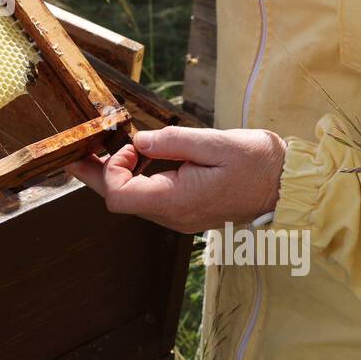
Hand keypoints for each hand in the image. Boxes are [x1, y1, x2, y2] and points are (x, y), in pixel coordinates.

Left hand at [69, 127, 286, 232]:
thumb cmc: (257, 162)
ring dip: (116, 175)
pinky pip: (150, 198)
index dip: (112, 168)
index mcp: (177, 201)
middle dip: (95, 175)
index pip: (119, 195)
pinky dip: (136, 178)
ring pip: (133, 200)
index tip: (129, 144)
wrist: (287, 185)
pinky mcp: (186, 211)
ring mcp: (180, 217)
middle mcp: (173, 216)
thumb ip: (172, 142)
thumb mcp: (215, 143)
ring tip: (105, 149)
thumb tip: (138, 142)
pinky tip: (137, 158)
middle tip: (73, 154)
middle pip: (119, 200)